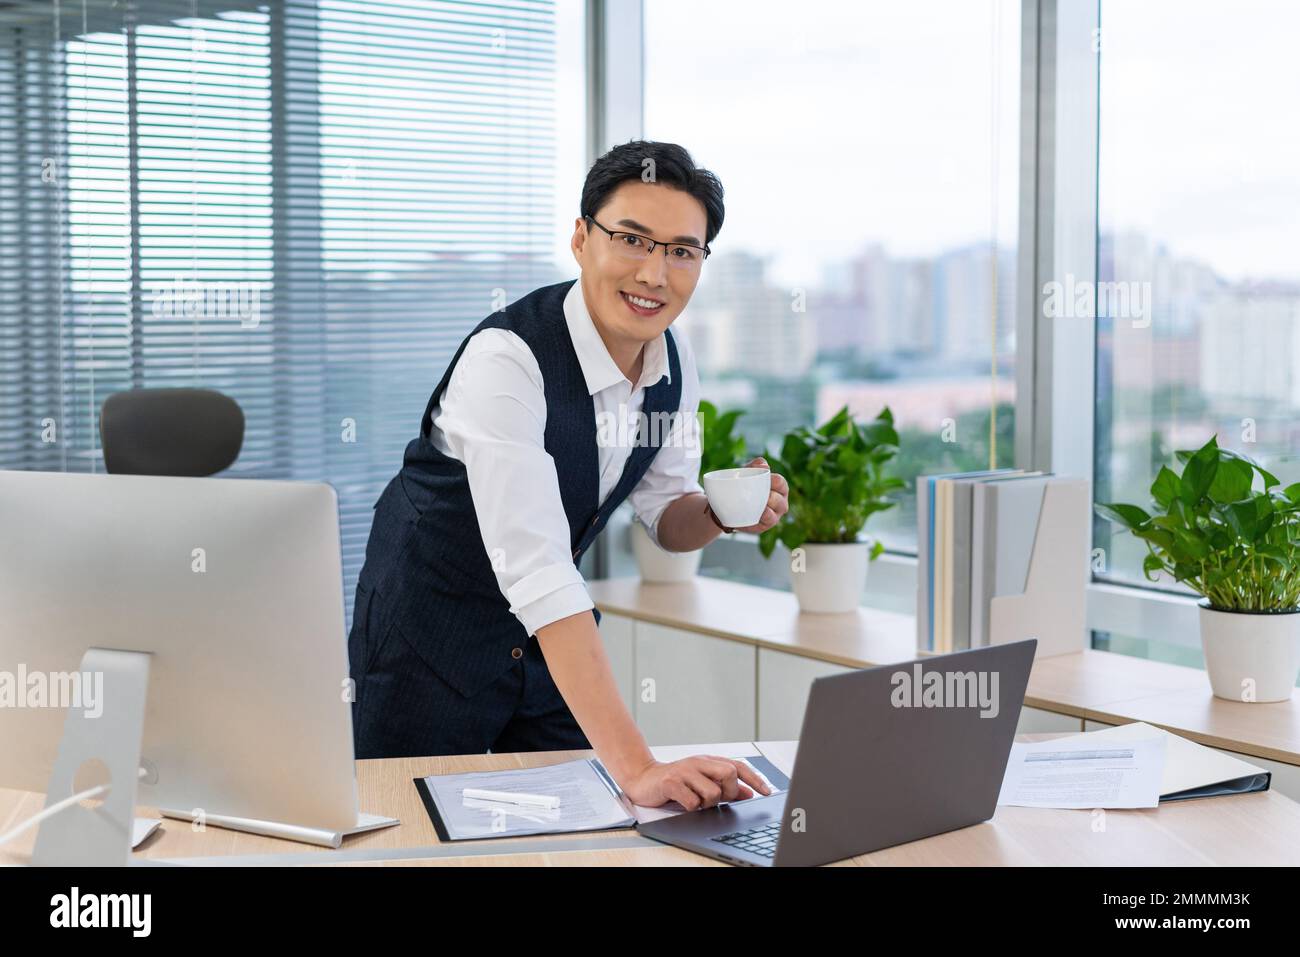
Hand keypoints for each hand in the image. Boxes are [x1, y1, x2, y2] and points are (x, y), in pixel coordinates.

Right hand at [621, 755, 772, 809]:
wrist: (644, 779)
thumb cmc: (676, 782)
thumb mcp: (702, 781)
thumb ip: (725, 786)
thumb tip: (749, 792)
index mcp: (708, 761)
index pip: (738, 766)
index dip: (754, 779)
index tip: (766, 791)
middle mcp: (698, 763)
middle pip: (729, 774)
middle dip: (729, 792)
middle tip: (719, 798)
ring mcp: (684, 771)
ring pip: (712, 792)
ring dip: (707, 803)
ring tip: (696, 801)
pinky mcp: (671, 782)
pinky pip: (692, 802)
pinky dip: (691, 808)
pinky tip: (683, 802)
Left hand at [735, 456, 788, 534]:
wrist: (727, 505)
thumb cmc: (742, 486)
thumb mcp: (746, 474)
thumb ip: (753, 466)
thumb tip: (762, 463)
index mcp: (778, 488)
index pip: (781, 483)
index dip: (775, 481)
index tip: (767, 478)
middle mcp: (779, 502)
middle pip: (780, 500)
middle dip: (773, 497)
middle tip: (764, 494)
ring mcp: (774, 515)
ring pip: (775, 513)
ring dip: (770, 509)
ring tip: (763, 505)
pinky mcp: (764, 525)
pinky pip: (768, 522)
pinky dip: (765, 517)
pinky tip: (761, 514)